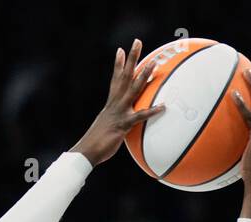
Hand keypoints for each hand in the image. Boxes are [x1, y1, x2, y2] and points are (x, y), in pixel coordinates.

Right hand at [71, 39, 165, 166]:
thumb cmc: (97, 143)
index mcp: (111, 103)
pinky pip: (140, 116)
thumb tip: (117, 125)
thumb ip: (114, 123)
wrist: (87, 151)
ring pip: (133, 89)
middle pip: (125, 76)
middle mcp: (115, 103)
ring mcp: (119, 112)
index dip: (119, 65)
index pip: (115, 79)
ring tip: (154, 63)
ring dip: (144, 75)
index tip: (121, 50)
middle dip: (132, 58)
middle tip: (138, 41)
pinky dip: (151, 111)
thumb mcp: (107, 128)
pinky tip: (163, 106)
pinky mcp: (123, 124)